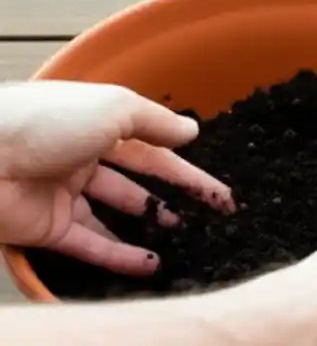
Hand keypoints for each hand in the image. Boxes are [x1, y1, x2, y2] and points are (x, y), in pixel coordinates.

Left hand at [0, 80, 233, 274]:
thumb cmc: (45, 121)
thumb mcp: (114, 108)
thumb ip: (156, 122)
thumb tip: (192, 131)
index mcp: (95, 124)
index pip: (151, 147)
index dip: (185, 168)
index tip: (216, 189)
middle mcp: (80, 157)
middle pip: (136, 180)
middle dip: (173, 196)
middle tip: (210, 214)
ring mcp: (62, 195)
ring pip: (113, 214)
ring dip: (147, 225)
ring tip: (181, 237)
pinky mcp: (46, 228)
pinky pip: (89, 245)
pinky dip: (119, 256)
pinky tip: (149, 264)